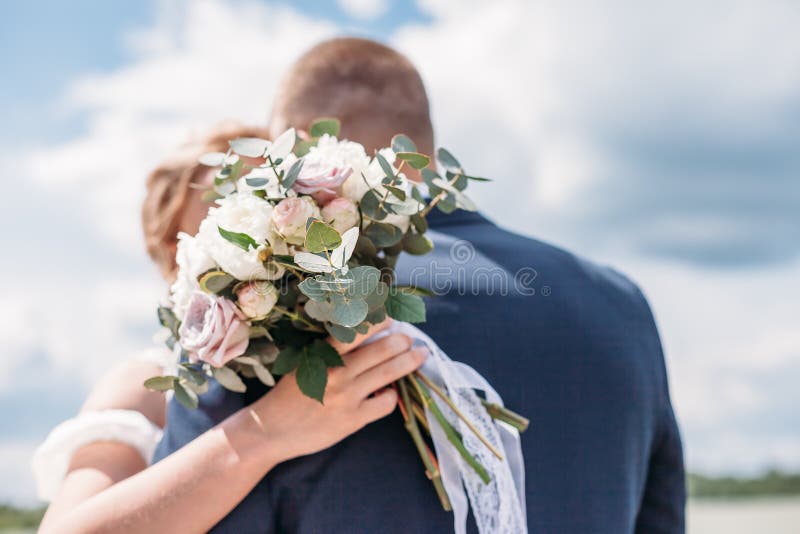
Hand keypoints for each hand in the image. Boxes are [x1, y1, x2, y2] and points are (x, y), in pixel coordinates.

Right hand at [248, 321, 426, 463]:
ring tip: (420, 355)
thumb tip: (365, 336)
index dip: (378, 320)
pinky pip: (385, 403)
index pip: (356, 329)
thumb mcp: (304, 364)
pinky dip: (392, 396)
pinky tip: (390, 393)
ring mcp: (347, 396)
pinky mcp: (353, 419)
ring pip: (389, 373)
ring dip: (409, 361)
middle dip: (402, 340)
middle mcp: (337, 372)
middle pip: (381, 350)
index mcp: (323, 354)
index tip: (392, 314)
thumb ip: (330, 352)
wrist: (269, 430)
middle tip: (411, 337)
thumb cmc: (287, 395)